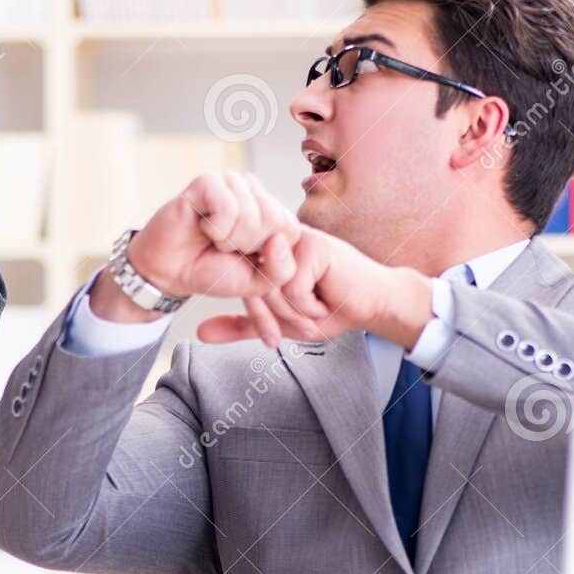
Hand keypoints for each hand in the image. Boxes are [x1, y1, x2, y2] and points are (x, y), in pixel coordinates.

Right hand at [87, 173, 301, 343]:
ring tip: (213, 237)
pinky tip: (203, 227)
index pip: (292, 230)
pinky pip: (227, 207)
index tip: (244, 257)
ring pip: (250, 214)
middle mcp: (254, 191)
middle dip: (247, 245)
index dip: (267, 255)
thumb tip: (277, 240)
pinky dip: (215, 228)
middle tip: (225, 246)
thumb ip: (282, 271)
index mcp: (272, 210)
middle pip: (274, 220)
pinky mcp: (207, 181)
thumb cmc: (212, 270)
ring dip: (228, 239)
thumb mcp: (257, 282)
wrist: (170, 272)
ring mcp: (231, 182)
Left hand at [195, 224, 434, 349]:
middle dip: (284, 315)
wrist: (374, 305)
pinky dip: (310, 304)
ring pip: (271, 289)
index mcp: (267, 255)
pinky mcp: (312, 246)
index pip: (244, 287)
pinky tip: (329, 295)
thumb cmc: (332, 308)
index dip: (263, 314)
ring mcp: (294, 240)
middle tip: (312, 313)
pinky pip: (292, 287)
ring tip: (321, 303)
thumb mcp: (280, 322)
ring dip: (298, 311)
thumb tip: (199, 333)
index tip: (287, 322)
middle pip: (256, 290)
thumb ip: (242, 324)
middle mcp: (277, 242)